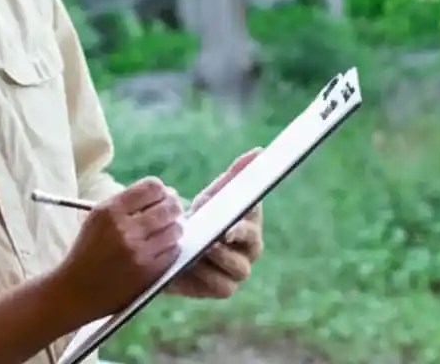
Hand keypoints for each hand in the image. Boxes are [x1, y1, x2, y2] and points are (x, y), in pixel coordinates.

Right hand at [55, 177, 183, 319]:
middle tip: (173, 211)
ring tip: (167, 232)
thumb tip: (164, 193)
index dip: (162, 190)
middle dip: (174, 207)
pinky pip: (173, 252)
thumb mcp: (98, 218)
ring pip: (175, 230)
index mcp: (110, 211)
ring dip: (174, 229)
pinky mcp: (148, 273)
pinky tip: (162, 249)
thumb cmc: (88, 251)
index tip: (162, 196)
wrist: (75, 291)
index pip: (152, 187)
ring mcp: (138, 252)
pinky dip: (171, 249)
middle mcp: (125, 229)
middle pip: (168, 207)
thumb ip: (126, 204)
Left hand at [168, 149, 264, 299]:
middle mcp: (249, 253)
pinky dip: (204, 279)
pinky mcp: (221, 288)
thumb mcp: (217, 192)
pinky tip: (188, 268)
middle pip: (246, 258)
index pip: (252, 231)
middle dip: (225, 252)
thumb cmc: (204, 212)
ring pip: (233, 275)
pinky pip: (219, 287)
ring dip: (213, 265)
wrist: (181, 238)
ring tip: (194, 255)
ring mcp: (237, 274)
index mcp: (252, 228)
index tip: (225, 229)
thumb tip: (259, 151)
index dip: (241, 230)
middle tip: (206, 244)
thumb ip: (238, 173)